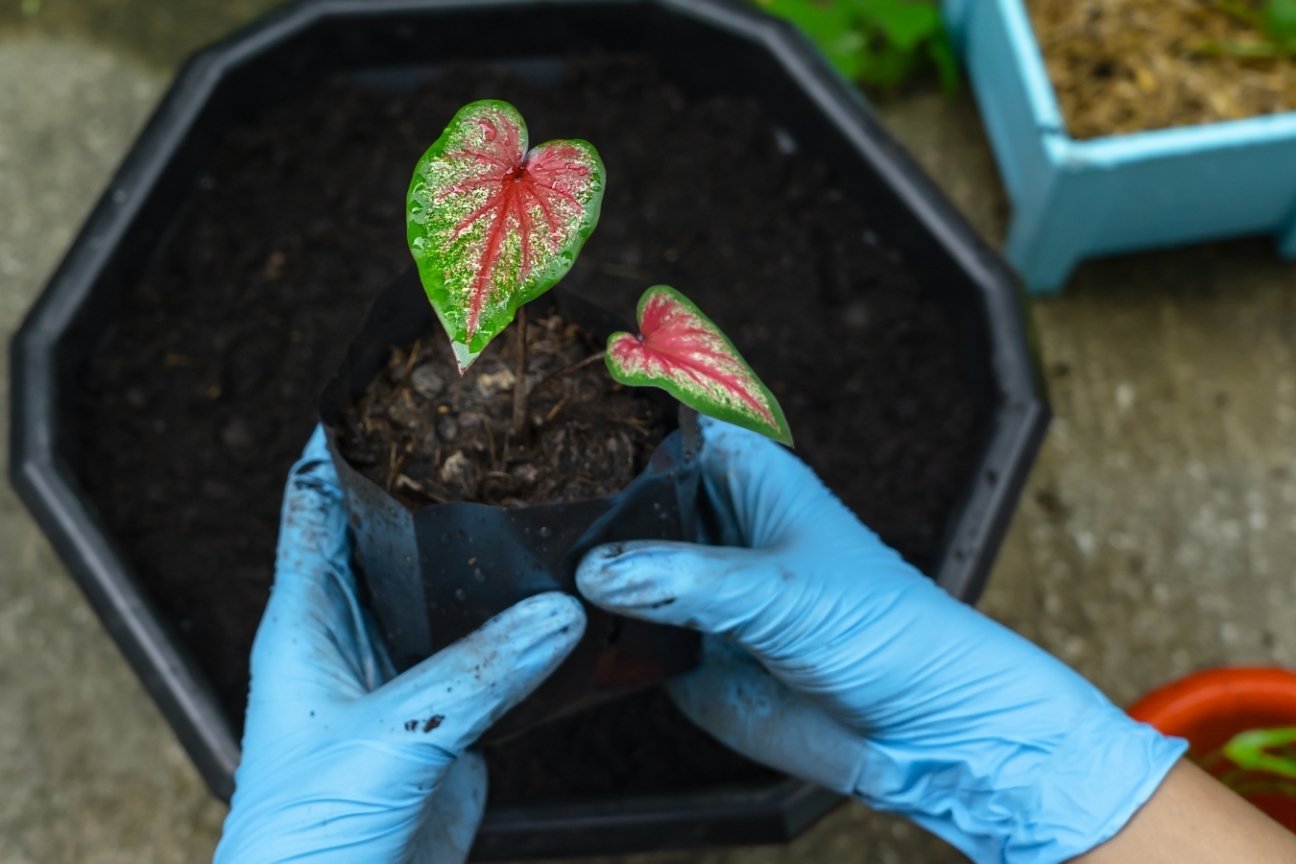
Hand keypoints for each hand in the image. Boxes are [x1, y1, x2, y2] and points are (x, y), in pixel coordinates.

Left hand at [215, 430, 585, 863]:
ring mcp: (396, 683)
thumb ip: (474, 673)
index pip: (313, 503)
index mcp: (304, 623)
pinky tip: (562, 605)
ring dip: (482, 558)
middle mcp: (349, 639)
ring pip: (441, 596)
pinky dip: (519, 631)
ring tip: (540, 500)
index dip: (341, 440)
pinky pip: (484, 661)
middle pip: (387, 536)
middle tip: (494, 430)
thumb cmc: (308, 836)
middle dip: (431, 485)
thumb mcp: (390, 739)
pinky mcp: (441, 729)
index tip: (387, 382)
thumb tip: (557, 607)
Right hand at [576, 418, 1185, 863]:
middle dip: (575, 509)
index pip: (663, 427)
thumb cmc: (885, 631)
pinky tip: (548, 635)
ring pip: (608, 574)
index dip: (608, 419)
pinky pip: (616, 642)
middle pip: (620, 501)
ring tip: (521, 575)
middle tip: (514, 512)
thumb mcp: (782, 592)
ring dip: (571, 580)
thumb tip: (594, 571)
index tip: (543, 416)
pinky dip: (585, 642)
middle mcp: (709, 530)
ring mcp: (688, 594)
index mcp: (744, 478)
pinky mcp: (679, 657)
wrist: (921, 733)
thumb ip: (683, 578)